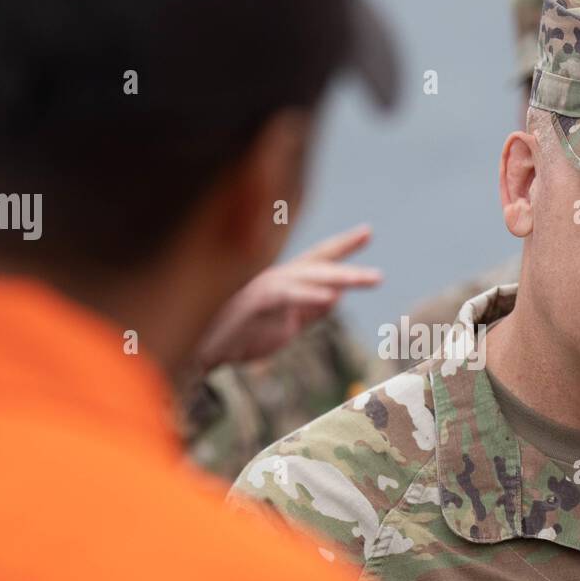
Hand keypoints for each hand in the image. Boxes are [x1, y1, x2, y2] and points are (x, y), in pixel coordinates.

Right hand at [195, 224, 381, 368]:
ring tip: (370, 279)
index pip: (317, 259)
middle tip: (379, 272)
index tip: (367, 232)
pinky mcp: (254, 301)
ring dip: (342, 277)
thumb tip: (335, 297)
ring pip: (308, 275)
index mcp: (283, 282)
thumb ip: (308, 312)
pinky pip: (285, 296)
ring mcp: (264, 286)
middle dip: (349, 259)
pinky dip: (308, 296)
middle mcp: (276, 277)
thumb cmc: (236, 335)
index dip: (343, 246)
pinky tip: (331, 298)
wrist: (200, 348)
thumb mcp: (283, 326)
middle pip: (318, 262)